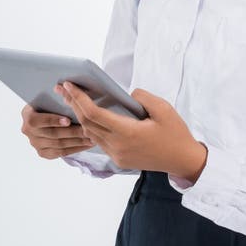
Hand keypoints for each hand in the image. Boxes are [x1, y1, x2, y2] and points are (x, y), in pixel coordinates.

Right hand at [20, 103, 94, 158]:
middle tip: (87, 130)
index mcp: (27, 115)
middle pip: (52, 134)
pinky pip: (61, 153)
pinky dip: (75, 149)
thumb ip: (56, 98)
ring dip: (77, 142)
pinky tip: (86, 145)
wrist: (44, 115)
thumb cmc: (49, 104)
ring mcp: (35, 143)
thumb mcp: (49, 98)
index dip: (53, 121)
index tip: (68, 120)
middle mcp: (28, 131)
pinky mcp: (43, 152)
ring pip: (58, 145)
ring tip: (91, 138)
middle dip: (72, 132)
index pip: (39, 120)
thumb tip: (67, 88)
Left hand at [54, 81, 207, 180]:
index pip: (94, 114)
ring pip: (90, 134)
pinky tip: (88, 116)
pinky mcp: (119, 159)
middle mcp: (117, 146)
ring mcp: (117, 155)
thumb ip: (142, 97)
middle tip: (62, 88)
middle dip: (73, 104)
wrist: (183, 160)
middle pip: (86, 123)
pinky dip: (91, 127)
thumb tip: (125, 95)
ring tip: (72, 100)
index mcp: (127, 133)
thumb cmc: (175, 133)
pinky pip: (99, 141)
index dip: (78, 98)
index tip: (69, 85)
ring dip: (80, 116)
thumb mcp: (163, 108)